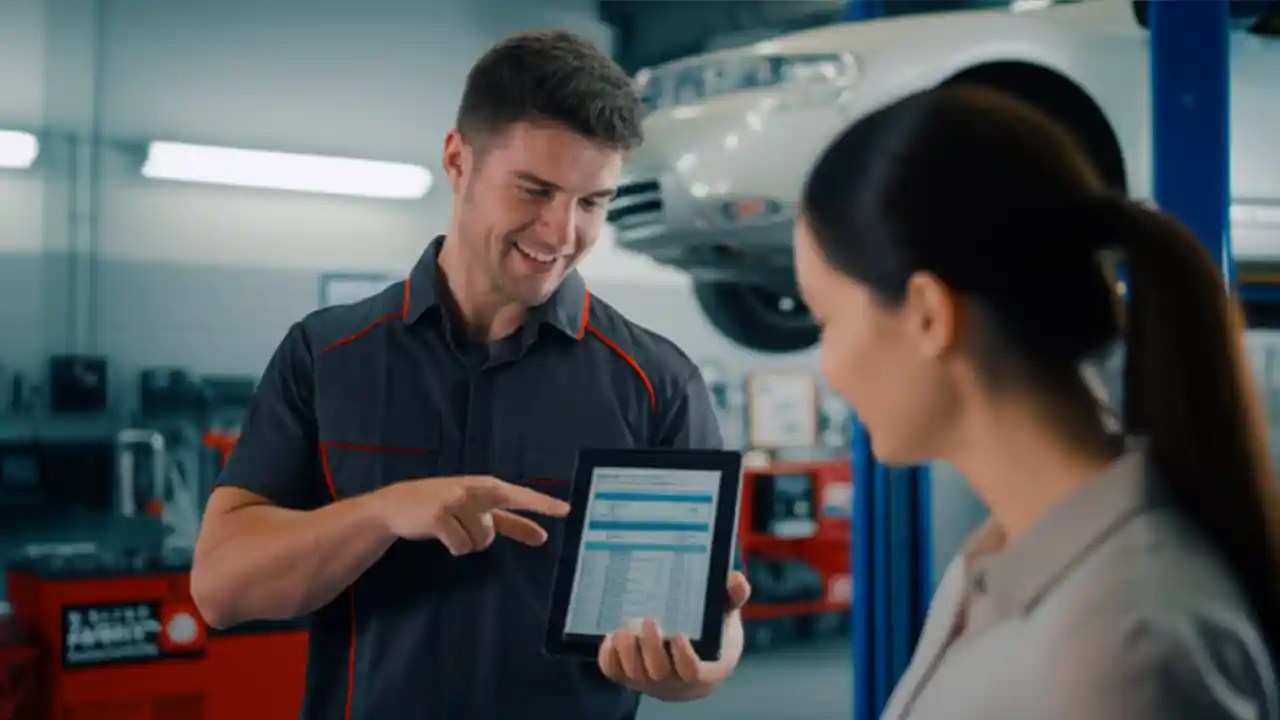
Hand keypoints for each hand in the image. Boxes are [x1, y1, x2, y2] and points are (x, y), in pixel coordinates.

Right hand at [371, 475, 569, 554]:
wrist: (398, 504)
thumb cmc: (447, 506)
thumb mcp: (480, 509)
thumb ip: (512, 523)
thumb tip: (543, 537)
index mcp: (487, 486)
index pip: (520, 496)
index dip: (543, 504)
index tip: (567, 511)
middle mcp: (474, 490)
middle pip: (492, 530)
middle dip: (480, 535)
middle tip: (455, 519)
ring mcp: (455, 501)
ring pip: (478, 542)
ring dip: (466, 542)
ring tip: (449, 526)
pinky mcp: (438, 516)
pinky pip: (460, 547)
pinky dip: (453, 547)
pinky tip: (440, 533)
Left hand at [598, 571, 750, 701]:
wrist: (692, 660)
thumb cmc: (712, 633)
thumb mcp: (725, 614)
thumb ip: (732, 597)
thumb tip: (736, 579)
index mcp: (704, 669)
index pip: (692, 672)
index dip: (684, 657)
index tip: (679, 635)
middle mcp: (674, 681)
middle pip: (658, 672)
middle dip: (651, 648)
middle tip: (648, 621)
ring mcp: (649, 680)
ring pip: (633, 674)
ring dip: (626, 652)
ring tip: (623, 629)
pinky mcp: (628, 675)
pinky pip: (614, 671)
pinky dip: (609, 656)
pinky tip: (610, 636)